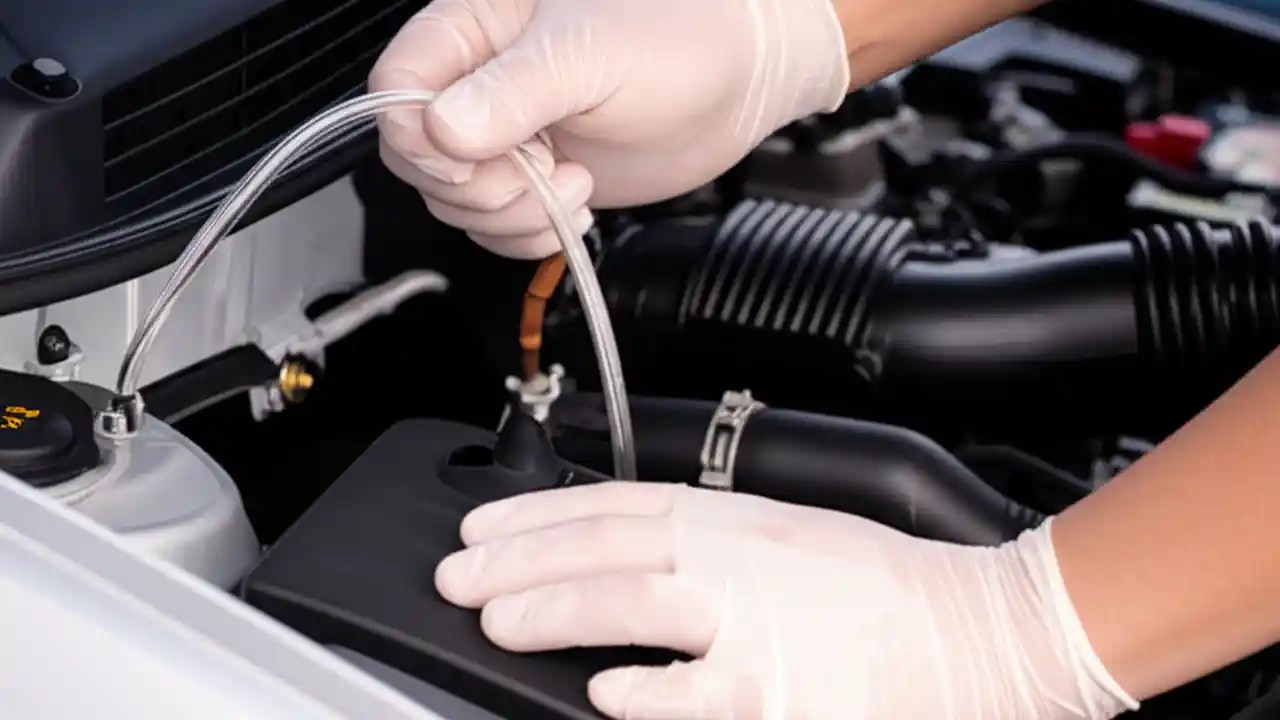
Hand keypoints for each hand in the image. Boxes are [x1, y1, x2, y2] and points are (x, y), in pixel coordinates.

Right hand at [370, 0, 849, 258]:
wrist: (742, 78)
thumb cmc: (682, 37)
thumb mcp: (592, 54)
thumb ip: (514, 91)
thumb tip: (444, 131)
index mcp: (476, 26)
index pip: (397, 86)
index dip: (420, 136)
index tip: (474, 161)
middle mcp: (480, 80)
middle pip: (416, 154)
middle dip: (473, 186)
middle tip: (538, 174)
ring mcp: (506, 132)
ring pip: (454, 198)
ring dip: (507, 214)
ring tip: (570, 183)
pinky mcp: (535, 175)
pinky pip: (494, 223)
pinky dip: (525, 233)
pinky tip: (572, 204)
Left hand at [435, 482, 1136, 718]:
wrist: (972, 629)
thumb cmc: (882, 585)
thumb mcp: (784, 533)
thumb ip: (704, 539)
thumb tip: (623, 553)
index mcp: (734, 517)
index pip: (612, 503)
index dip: (536, 512)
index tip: (481, 524)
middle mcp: (736, 560)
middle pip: (608, 548)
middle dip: (522, 557)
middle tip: (458, 572)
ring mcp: (756, 625)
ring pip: (635, 603)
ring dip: (557, 607)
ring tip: (496, 616)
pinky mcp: (779, 694)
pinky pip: (696, 693)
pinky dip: (645, 690)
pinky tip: (599, 691)